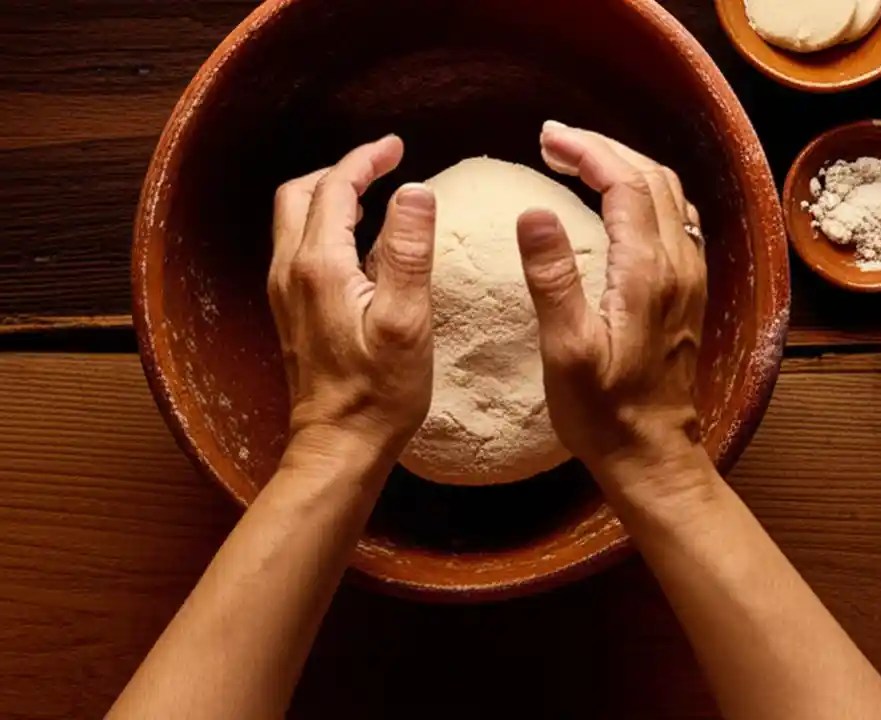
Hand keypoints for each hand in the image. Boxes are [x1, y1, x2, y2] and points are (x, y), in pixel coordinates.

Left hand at [269, 135, 436, 456]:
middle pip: (301, 194)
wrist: (338, 446)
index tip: (397, 147)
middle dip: (341, 171)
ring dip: (330, 197)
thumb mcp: (406, 321)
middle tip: (383, 164)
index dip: (366, 160)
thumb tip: (416, 192)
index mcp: (319, 266)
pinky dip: (325, 226)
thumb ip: (407, 252)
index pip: (335, 189)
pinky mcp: (291, 313)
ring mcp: (286, 294)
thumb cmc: (379, 393)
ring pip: (295, 220)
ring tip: (374, 194)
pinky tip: (358, 243)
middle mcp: (291, 272)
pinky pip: (299, 248)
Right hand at [515, 122, 708, 489]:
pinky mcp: (688, 293)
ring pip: (669, 196)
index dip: (587, 150)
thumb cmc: (602, 411)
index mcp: (647, 272)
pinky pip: (675, 220)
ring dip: (626, 167)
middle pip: (652, 178)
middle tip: (554, 141)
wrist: (652, 454)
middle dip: (604, 149)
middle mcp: (678, 266)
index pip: (624, 184)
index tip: (546, 137)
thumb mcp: (566, 350)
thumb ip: (552, 279)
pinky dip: (644, 194)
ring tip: (579, 161)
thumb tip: (535, 212)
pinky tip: (618, 203)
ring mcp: (689, 278)